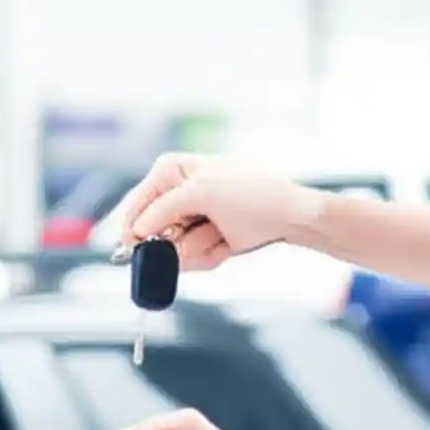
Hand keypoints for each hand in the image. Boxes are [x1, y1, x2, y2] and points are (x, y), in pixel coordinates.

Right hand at [118, 153, 323, 270]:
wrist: (293, 215)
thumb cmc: (253, 194)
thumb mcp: (202, 195)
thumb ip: (162, 210)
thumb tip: (137, 230)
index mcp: (169, 170)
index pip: (136, 205)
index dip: (136, 231)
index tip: (140, 249)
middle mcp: (176, 193)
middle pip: (153, 234)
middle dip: (179, 242)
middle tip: (205, 234)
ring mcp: (190, 218)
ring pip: (173, 250)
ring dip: (199, 248)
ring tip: (222, 236)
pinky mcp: (203, 238)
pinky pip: (192, 259)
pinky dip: (210, 255)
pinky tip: (227, 243)